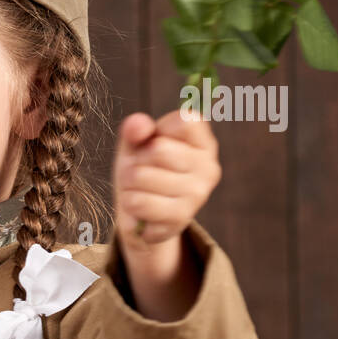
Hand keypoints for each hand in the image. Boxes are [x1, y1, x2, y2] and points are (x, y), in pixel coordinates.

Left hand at [113, 108, 220, 252]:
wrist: (139, 213)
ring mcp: (198, 194)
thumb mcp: (136, 143)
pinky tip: (140, 206)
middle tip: (141, 169)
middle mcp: (208, 167)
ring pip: (141, 176)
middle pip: (158, 149)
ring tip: (139, 188)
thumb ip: (136, 128)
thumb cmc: (142, 169)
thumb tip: (137, 124)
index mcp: (204, 143)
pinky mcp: (181, 218)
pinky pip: (138, 202)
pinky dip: (129, 202)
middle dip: (137, 159)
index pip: (184, 121)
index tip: (154, 142)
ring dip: (128, 183)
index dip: (158, 130)